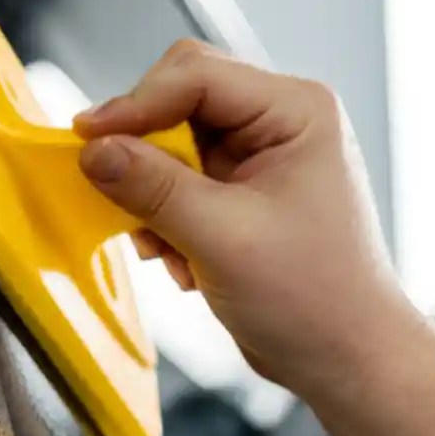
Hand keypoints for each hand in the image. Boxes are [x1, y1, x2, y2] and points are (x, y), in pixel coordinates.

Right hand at [74, 40, 423, 401]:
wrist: (347, 359)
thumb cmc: (318, 300)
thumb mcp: (223, 239)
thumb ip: (153, 188)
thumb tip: (95, 151)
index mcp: (296, 111)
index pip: (196, 75)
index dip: (135, 103)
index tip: (87, 138)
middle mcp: (279, 123)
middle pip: (178, 101)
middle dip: (145, 153)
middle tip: (123, 197)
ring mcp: (258, 158)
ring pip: (170, 145)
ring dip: (153, 197)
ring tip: (171, 249)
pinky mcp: (239, 194)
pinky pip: (176, 184)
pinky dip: (164, 221)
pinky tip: (185, 262)